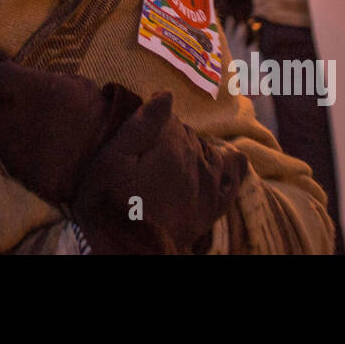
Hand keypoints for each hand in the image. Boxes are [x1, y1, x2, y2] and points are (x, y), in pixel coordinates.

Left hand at [0, 61, 141, 204]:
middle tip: (15, 103)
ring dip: (6, 126)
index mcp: (27, 89)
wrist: (109, 159)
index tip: (0, 77)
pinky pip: (8, 155)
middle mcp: (12, 116)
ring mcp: (12, 145)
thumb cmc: (95, 113)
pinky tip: (37, 148)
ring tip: (30, 127)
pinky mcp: (16, 170)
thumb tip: (10, 65)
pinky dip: (17, 150)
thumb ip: (37, 78)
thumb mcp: (71, 83)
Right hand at [70, 92, 249, 253]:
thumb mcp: (112, 158)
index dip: (151, 120)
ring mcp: (208, 182)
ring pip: (209, 151)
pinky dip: (231, 167)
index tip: (135, 130)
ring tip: (172, 158)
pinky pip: (232, 180)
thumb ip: (140, 125)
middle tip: (147, 151)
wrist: (129, 249)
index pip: (168, 114)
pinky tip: (225, 162)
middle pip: (187, 133)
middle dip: (170, 134)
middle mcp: (195, 156)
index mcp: (170, 141)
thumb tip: (168, 93)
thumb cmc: (112, 201)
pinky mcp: (213, 205)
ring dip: (194, 148)